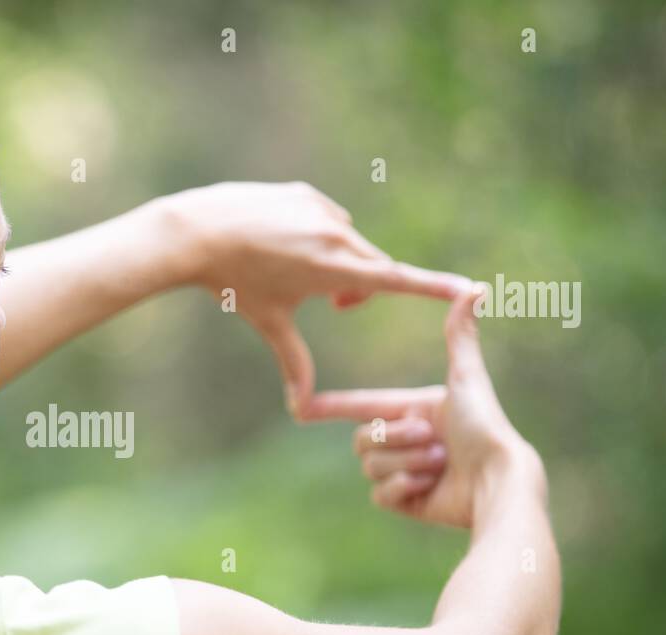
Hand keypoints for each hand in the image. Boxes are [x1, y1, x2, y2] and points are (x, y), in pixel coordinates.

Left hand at [173, 181, 472, 418]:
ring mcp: (321, 210)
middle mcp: (336, 234)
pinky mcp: (306, 194)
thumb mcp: (270, 323)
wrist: (196, 232)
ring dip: (338, 262)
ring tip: (295, 271)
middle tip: (331, 306)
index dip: (434, 288)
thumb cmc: (234, 283)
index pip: (395, 282)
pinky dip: (316, 236)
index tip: (469, 289)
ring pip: (348, 243)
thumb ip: (294, 363)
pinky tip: (280, 242)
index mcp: (334, 269)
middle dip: (358, 290)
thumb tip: (301, 410)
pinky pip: (326, 219)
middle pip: (371, 269)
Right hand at [302, 289, 544, 527]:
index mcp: (415, 411)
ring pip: (371, 467)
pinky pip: (379, 495)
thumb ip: (460, 335)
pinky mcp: (407, 503)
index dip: (332, 407)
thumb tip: (474, 287)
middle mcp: (408, 441)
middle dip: (395, 437)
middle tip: (432, 439)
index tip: (302, 408)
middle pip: (362, 439)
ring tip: (440, 462)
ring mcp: (405, 474)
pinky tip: (430, 487)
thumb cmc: (487, 428)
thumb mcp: (466, 378)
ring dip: (407, 462)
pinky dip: (403, 488)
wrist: (498, 481)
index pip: (362, 405)